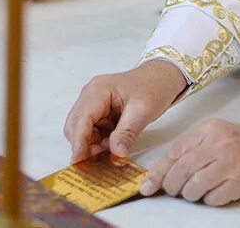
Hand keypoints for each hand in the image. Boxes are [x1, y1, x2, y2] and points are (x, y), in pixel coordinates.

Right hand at [63, 60, 186, 162]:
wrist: (162, 77)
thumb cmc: (154, 86)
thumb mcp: (143, 111)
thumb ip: (127, 134)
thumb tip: (116, 156)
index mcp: (98, 91)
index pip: (82, 120)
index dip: (79, 143)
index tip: (78, 163)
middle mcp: (90, 95)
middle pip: (76, 127)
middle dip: (85, 146)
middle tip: (98, 163)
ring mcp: (94, 103)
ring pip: (83, 131)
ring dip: (94, 145)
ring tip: (112, 152)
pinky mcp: (99, 111)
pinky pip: (93, 131)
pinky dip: (100, 141)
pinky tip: (114, 145)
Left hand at [140, 119, 239, 205]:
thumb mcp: (216, 134)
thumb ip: (191, 147)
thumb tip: (162, 172)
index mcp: (209, 129)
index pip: (175, 152)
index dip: (158, 171)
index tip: (148, 185)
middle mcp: (219, 144)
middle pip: (181, 171)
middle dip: (171, 186)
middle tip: (173, 190)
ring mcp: (231, 164)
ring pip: (193, 188)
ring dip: (190, 194)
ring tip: (196, 191)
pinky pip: (212, 199)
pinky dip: (209, 200)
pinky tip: (215, 192)